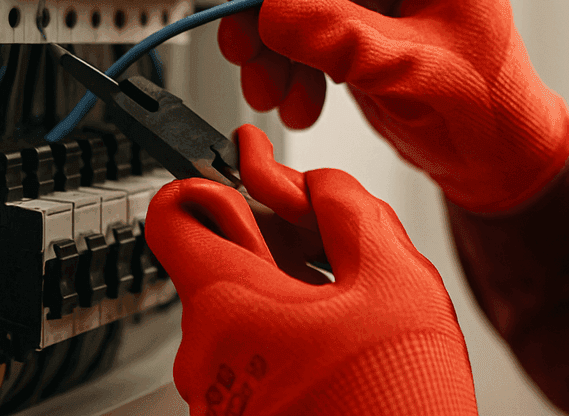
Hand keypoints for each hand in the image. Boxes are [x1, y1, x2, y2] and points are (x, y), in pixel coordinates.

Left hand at [145, 125, 477, 415]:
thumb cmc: (395, 405)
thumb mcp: (394, 275)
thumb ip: (346, 206)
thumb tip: (316, 182)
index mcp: (228, 302)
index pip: (173, 211)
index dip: (212, 182)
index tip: (243, 175)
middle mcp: (204, 352)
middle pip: (216, 259)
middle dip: (271, 240)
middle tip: (327, 244)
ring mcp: (217, 393)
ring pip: (237, 311)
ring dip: (284, 291)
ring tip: (348, 305)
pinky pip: (247, 355)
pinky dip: (284, 335)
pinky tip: (338, 345)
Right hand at [218, 0, 568, 212]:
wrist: (498, 160)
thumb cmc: (491, 111)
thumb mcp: (418, 74)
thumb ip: (346, 40)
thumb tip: (272, 12)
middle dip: (268, 3)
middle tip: (244, 46)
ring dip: (270, 44)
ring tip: (270, 92)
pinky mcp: (355, 23)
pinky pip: (300, 28)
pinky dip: (285, 65)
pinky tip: (296, 101)